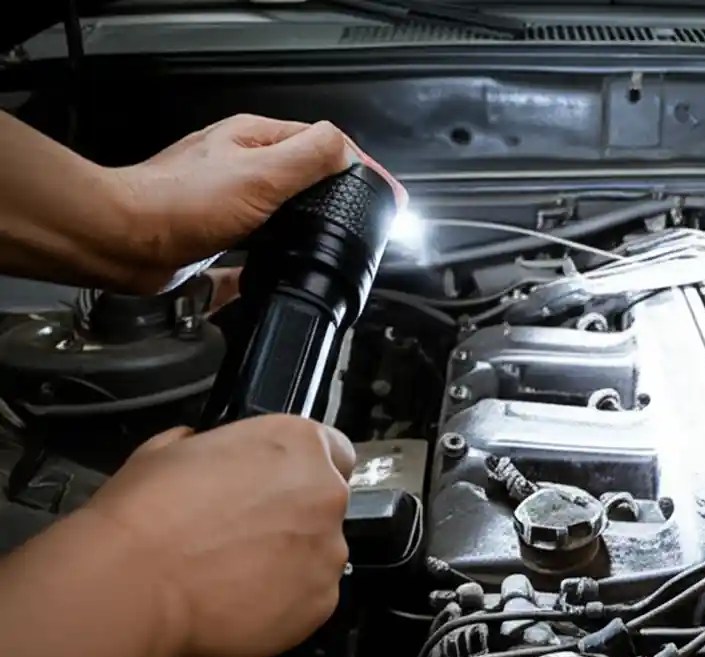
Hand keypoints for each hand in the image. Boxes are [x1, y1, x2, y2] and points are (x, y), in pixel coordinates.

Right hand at [82, 415, 355, 656]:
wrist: (134, 582)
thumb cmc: (146, 510)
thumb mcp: (172, 449)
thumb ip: (213, 446)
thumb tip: (206, 450)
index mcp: (299, 443)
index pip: (333, 450)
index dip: (303, 470)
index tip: (277, 488)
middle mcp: (327, 493)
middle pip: (326, 504)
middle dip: (295, 517)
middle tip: (245, 535)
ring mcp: (329, 551)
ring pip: (320, 554)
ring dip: (291, 561)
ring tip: (236, 575)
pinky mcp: (321, 602)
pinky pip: (310, 598)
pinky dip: (284, 602)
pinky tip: (241, 602)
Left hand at [114, 114, 404, 291]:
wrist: (124, 243)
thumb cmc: (179, 204)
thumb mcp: (262, 173)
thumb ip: (312, 156)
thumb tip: (350, 151)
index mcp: (254, 140)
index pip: (324, 144)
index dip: (362, 167)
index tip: (389, 193)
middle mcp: (240, 166)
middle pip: (304, 178)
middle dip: (338, 197)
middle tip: (368, 219)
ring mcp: (225, 202)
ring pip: (282, 214)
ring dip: (306, 230)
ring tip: (333, 247)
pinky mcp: (213, 237)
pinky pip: (253, 252)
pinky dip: (270, 264)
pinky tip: (278, 278)